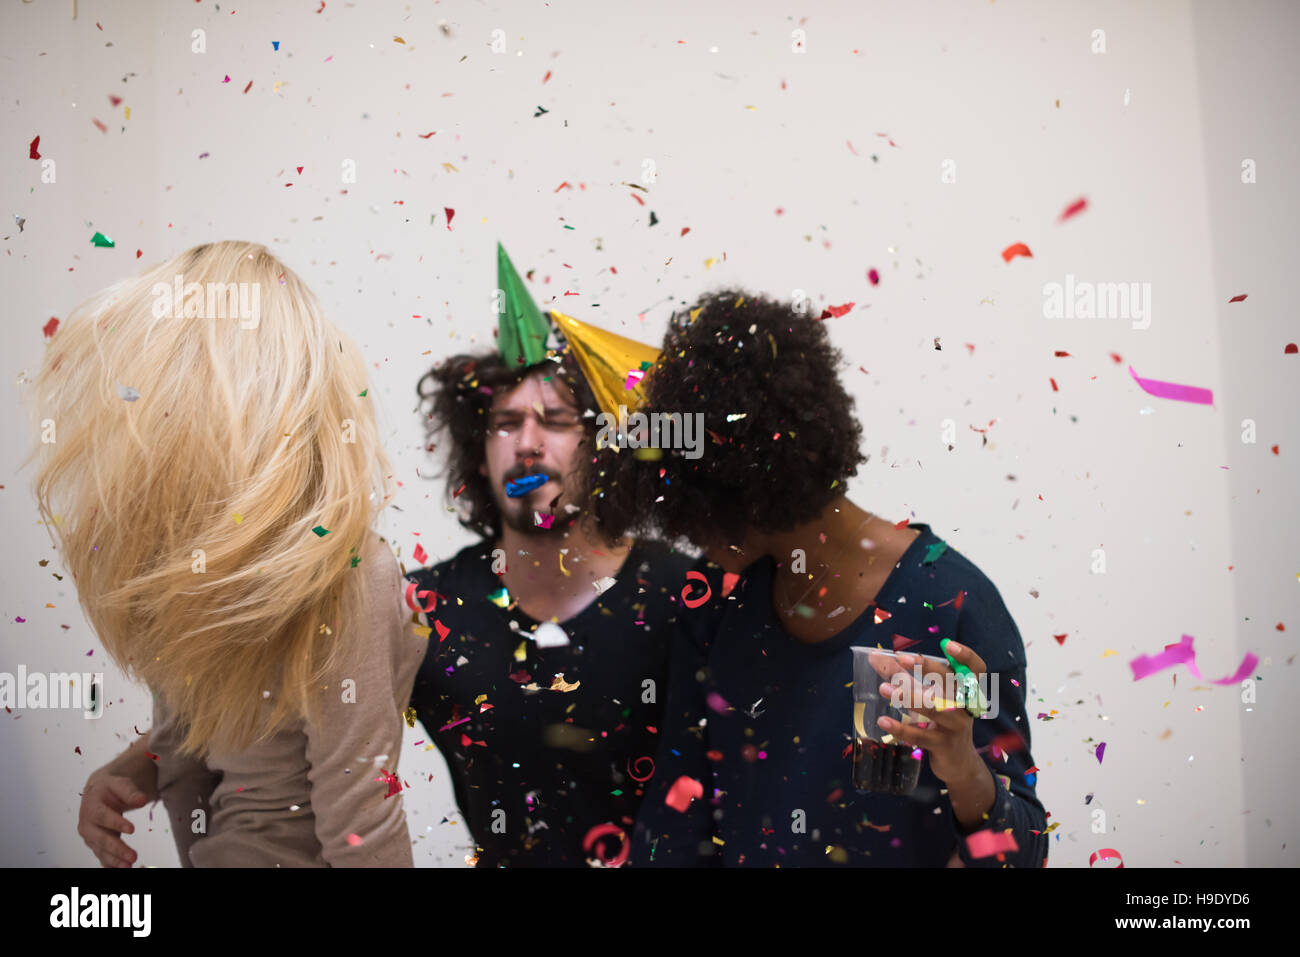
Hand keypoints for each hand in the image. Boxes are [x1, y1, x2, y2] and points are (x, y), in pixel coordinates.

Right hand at [79, 773, 149, 867]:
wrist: (98, 793)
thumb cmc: (111, 788)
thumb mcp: (120, 784)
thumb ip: (130, 792)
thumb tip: (142, 800)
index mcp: (91, 806)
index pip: (103, 816)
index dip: (116, 823)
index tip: (132, 829)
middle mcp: (87, 823)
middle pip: (101, 838)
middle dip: (117, 848)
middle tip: (133, 856)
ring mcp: (90, 836)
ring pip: (101, 851)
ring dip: (114, 860)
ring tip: (129, 866)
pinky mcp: (95, 844)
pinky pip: (102, 856)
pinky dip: (111, 864)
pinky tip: (122, 868)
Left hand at [867, 643, 987, 786]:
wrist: (959, 763)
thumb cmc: (942, 722)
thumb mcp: (929, 697)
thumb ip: (904, 676)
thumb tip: (875, 657)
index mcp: (967, 690)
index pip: (976, 669)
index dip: (966, 656)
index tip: (947, 644)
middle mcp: (966, 706)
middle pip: (951, 683)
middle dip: (927, 669)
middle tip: (901, 659)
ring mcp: (956, 726)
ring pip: (934, 708)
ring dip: (908, 697)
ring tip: (884, 689)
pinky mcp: (943, 745)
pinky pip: (921, 735)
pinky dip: (901, 728)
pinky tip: (883, 721)